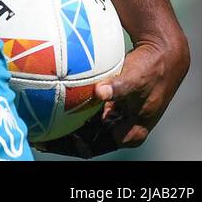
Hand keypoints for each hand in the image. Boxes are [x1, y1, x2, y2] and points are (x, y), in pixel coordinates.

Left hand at [35, 31, 189, 157]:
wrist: (165, 54)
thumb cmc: (152, 69)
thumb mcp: (136, 79)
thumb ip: (119, 87)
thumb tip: (100, 92)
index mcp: (129, 133)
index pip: (91, 146)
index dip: (68, 145)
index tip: (46, 140)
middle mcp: (121, 128)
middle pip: (85, 138)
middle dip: (62, 137)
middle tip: (35, 130)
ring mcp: (117, 116)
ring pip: (86, 125)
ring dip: (66, 123)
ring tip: (39, 118)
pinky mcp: (113, 103)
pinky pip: (88, 109)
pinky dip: (73, 107)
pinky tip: (55, 99)